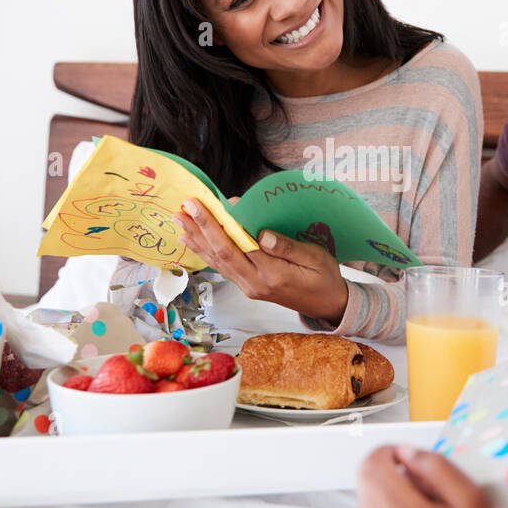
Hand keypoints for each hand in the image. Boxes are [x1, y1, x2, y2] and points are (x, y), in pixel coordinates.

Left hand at [174, 198, 349, 324]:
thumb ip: (289, 246)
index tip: (210, 203)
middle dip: (201, 228)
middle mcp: (255, 283)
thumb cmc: (325, 278)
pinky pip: (222, 267)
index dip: (223, 223)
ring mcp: (249, 287)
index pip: (242, 245)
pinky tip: (192, 240)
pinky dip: (204, 252)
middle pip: (222, 253)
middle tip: (185, 207)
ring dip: (197, 239)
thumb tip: (263, 234)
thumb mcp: (316, 257)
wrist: (327, 305)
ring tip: (179, 220)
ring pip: (217, 261)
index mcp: (274, 274)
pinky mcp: (247, 287)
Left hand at [348, 444, 507, 507]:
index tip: (402, 459)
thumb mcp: (474, 504)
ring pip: (362, 505)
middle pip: (366, 484)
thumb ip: (438, 468)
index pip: (370, 466)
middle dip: (391, 481)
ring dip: (384, 504)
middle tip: (422, 498)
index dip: (387, 453)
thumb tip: (407, 452)